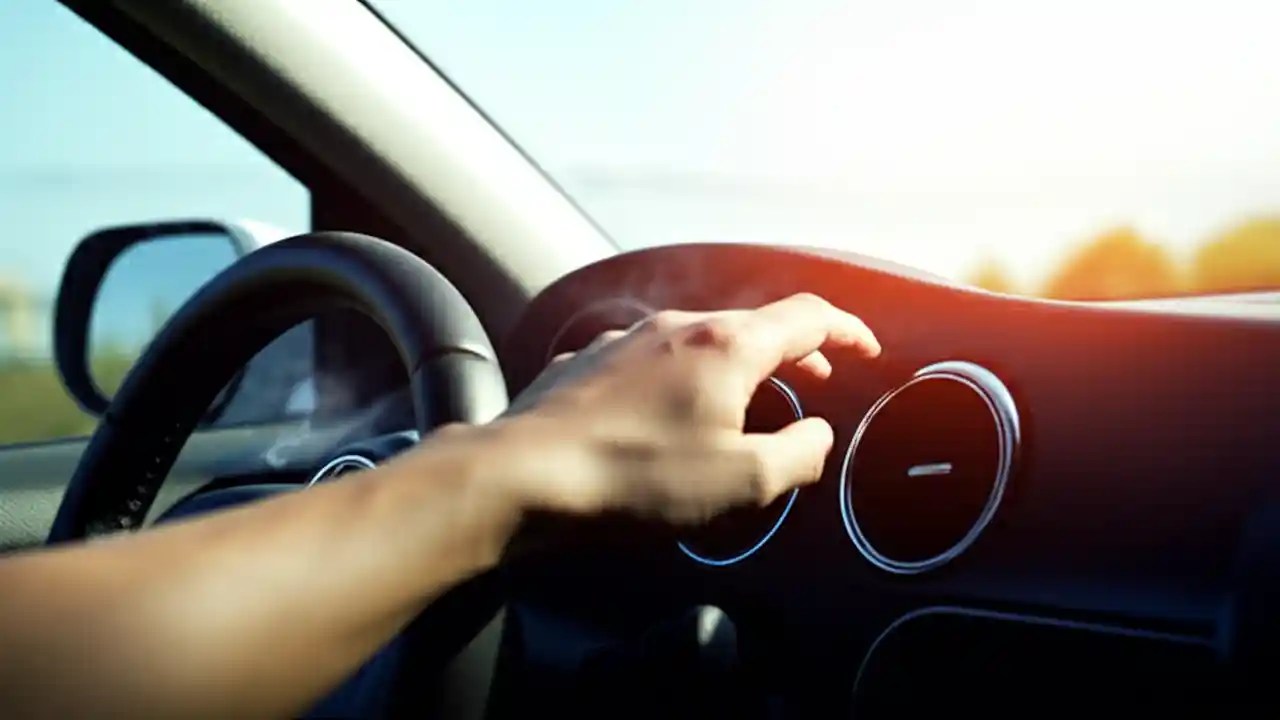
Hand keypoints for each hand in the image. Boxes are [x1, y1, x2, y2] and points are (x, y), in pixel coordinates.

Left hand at [497, 293, 880, 525]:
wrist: (521, 477)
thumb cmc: (634, 480)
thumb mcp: (742, 483)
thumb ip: (798, 454)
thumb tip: (817, 437)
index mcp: (726, 346)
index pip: (807, 317)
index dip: (847, 331)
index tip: (866, 349)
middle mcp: (676, 326)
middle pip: (752, 324)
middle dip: (794, 351)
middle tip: (817, 380)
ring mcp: (625, 339)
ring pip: (699, 339)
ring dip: (736, 365)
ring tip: (748, 399)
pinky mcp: (586, 363)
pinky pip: (652, 359)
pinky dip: (682, 377)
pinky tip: (670, 413)